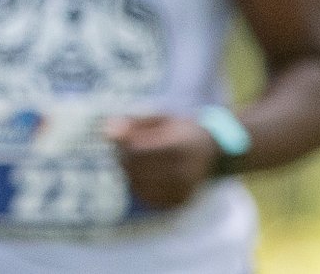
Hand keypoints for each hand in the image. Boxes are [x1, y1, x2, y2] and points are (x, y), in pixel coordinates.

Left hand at [105, 113, 219, 209]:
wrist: (212, 150)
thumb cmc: (180, 129)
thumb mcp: (159, 118)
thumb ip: (133, 123)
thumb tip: (107, 133)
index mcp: (178, 146)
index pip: (137, 150)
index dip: (122, 145)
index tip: (120, 137)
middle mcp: (182, 170)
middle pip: (135, 169)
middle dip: (123, 158)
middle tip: (125, 150)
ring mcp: (183, 189)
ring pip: (139, 186)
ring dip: (129, 174)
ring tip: (136, 162)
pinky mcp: (180, 201)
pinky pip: (149, 199)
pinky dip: (140, 187)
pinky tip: (145, 176)